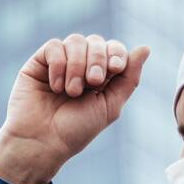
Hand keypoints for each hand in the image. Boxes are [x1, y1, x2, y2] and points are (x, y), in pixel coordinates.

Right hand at [0, 34, 149, 183]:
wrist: (41, 142)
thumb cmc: (75, 131)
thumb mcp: (110, 107)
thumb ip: (128, 78)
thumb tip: (145, 48)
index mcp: (100, 77)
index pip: (113, 49)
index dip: (117, 53)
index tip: (115, 69)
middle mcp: (80, 67)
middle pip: (97, 42)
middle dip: (97, 60)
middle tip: (92, 83)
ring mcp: (59, 63)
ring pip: (76, 41)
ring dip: (77, 66)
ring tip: (72, 92)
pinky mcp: (39, 63)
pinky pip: (54, 46)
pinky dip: (58, 65)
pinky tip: (56, 87)